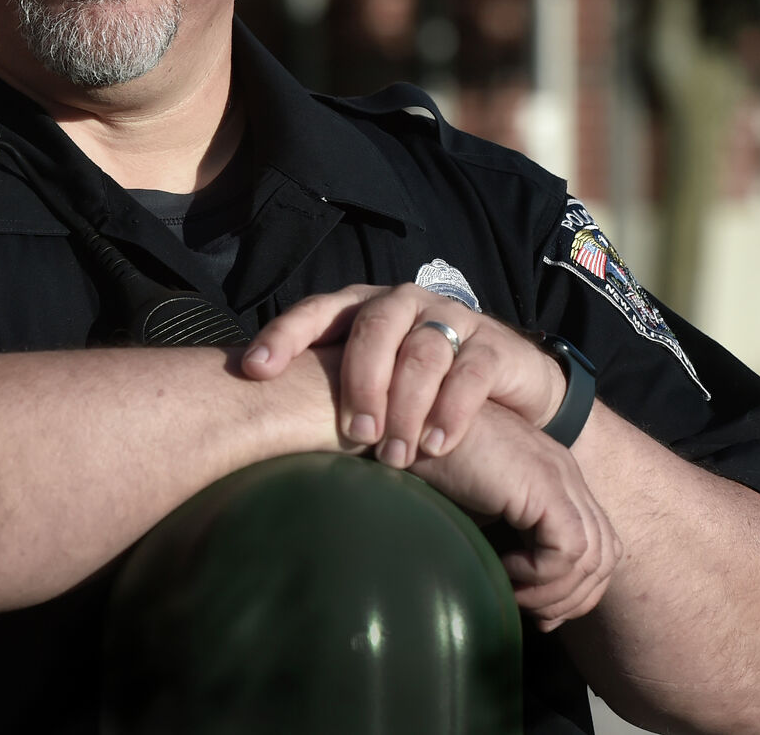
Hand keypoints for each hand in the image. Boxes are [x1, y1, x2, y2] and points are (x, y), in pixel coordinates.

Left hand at [243, 284, 566, 466]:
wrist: (504, 383)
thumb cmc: (416, 387)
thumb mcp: (372, 382)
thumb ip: (328, 390)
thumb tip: (255, 429)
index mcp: (362, 308)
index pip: (317, 311)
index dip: (285, 336)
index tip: (256, 371)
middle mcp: (403, 303)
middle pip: (374, 327)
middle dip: (361, 381)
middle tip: (355, 434)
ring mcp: (450, 318)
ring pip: (423, 351)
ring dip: (407, 406)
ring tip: (396, 456)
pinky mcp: (492, 343)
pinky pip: (470, 371)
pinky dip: (451, 410)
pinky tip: (436, 444)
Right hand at [407, 402, 620, 630]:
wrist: (411, 422)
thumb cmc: (431, 462)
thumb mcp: (477, 509)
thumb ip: (504, 540)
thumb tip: (517, 590)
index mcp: (555, 480)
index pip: (597, 545)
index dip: (574, 588)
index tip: (538, 612)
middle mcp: (566, 476)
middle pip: (605, 555)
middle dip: (573, 598)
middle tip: (533, 615)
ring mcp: (559, 477)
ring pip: (593, 557)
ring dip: (554, 592)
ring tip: (513, 591)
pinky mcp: (543, 485)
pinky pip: (569, 550)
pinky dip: (541, 574)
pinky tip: (504, 567)